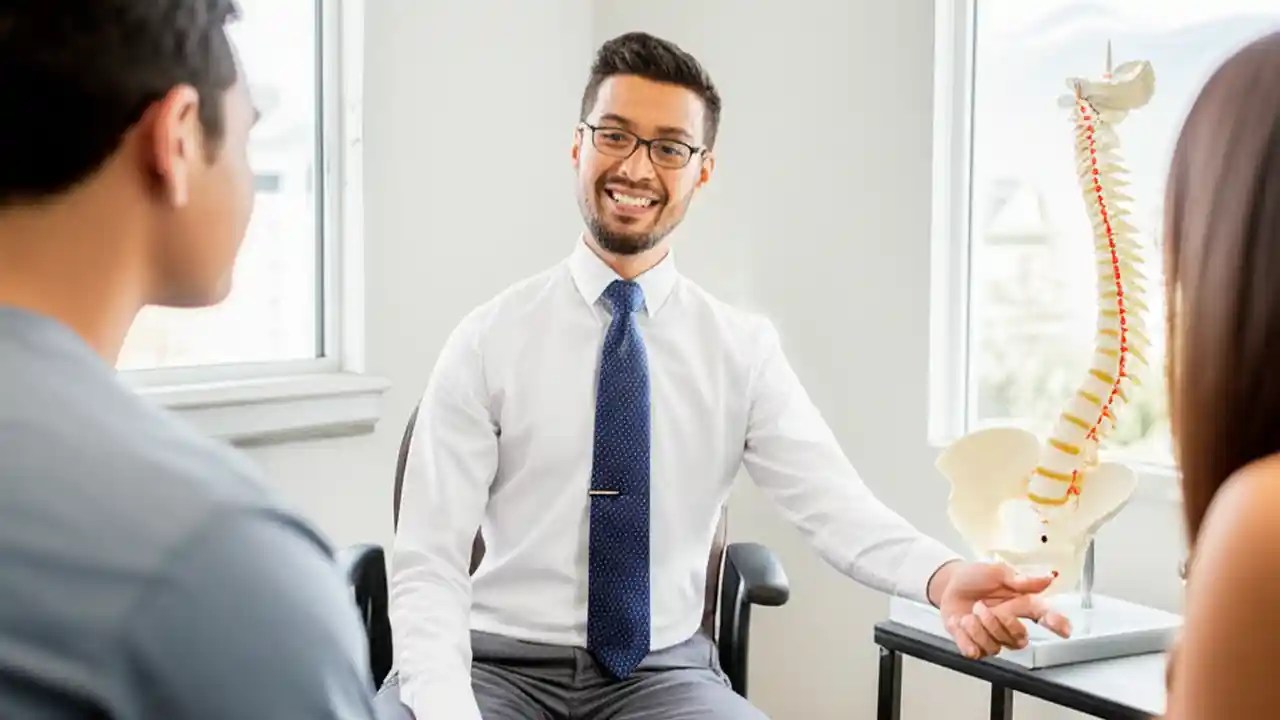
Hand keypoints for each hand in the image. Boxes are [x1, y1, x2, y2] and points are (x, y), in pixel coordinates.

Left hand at [928, 560, 1072, 659]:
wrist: (949, 585)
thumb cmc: (975, 576)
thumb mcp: (997, 571)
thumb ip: (1021, 579)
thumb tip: (1048, 577)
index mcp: (1022, 604)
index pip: (1046, 617)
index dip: (1058, 624)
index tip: (1064, 630)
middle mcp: (1011, 624)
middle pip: (1019, 639)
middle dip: (997, 624)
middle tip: (980, 607)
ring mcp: (994, 637)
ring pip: (995, 648)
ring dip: (977, 629)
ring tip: (968, 615)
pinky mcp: (976, 645)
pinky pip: (975, 652)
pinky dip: (963, 637)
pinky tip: (959, 623)